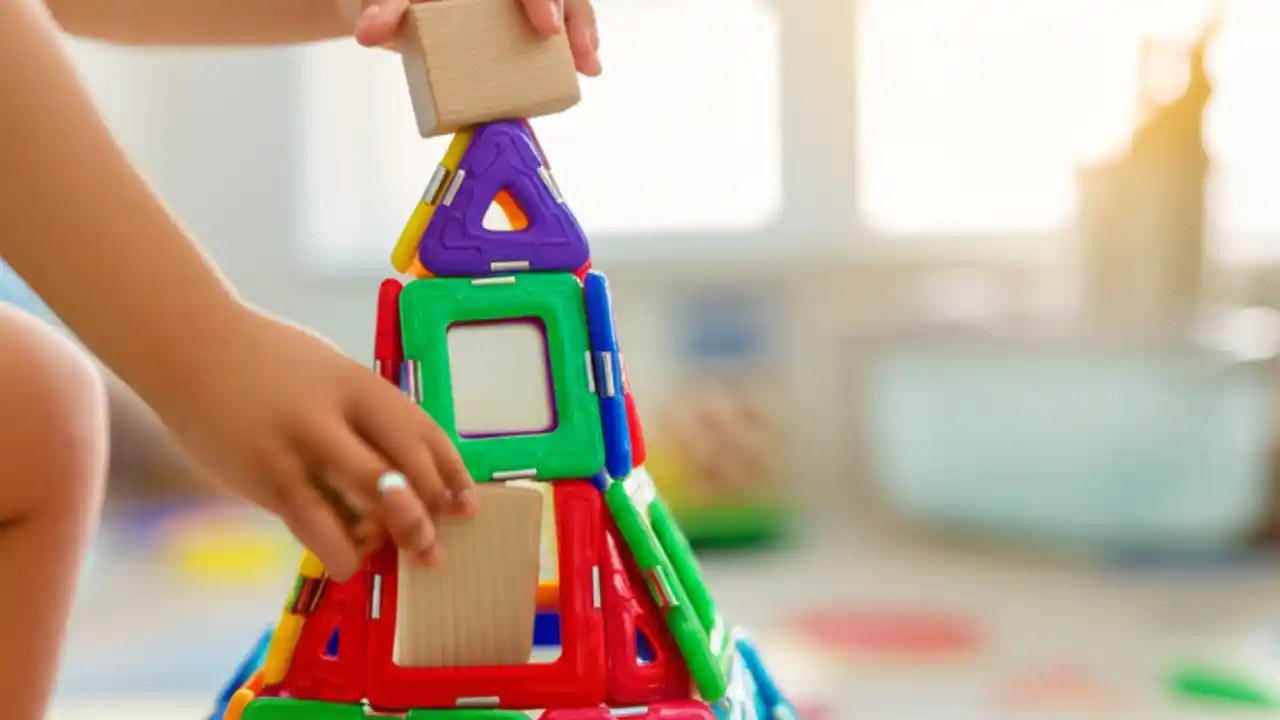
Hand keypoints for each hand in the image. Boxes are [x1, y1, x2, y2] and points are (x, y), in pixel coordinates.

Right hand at [155, 304, 475, 580]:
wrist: (189, 344)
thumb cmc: (267, 363)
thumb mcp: (330, 371)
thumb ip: (363, 415)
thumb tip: (402, 472)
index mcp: (361, 383)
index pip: (424, 433)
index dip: (452, 475)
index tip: (467, 506)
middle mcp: (337, 413)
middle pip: (405, 470)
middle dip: (429, 515)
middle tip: (434, 547)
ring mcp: (300, 446)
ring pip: (368, 501)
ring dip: (392, 537)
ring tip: (394, 557)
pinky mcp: (265, 477)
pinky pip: (315, 523)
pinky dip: (340, 549)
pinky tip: (347, 560)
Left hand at [345, 0, 600, 76]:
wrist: (377, 7)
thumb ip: (381, 6)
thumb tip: (373, 30)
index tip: (545, 25)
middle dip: (572, 14)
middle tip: (576, 55)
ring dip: (580, 30)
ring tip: (587, 67)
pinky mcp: (516, 16)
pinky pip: (555, 21)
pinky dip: (572, 43)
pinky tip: (582, 68)